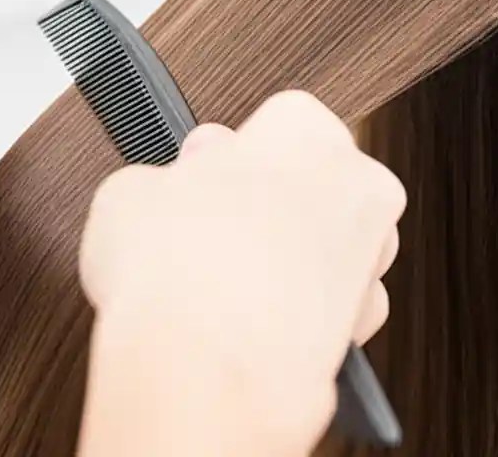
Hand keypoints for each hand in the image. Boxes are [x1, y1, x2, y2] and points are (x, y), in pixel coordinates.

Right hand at [78, 91, 404, 456]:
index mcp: (308, 132)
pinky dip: (293, 317)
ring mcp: (368, 261)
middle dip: (262, 205)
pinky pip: (328, 310)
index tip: (195, 175)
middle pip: (310, 183)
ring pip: (324, 248)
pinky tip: (243, 328)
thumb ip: (158, 180)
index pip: (278, 120)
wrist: (209, 375)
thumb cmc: (176, 272)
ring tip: (215, 289)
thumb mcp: (128, 194)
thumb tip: (161, 192)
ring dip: (282, 262)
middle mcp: (356, 189)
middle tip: (201, 232)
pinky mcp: (362, 331)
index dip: (228, 152)